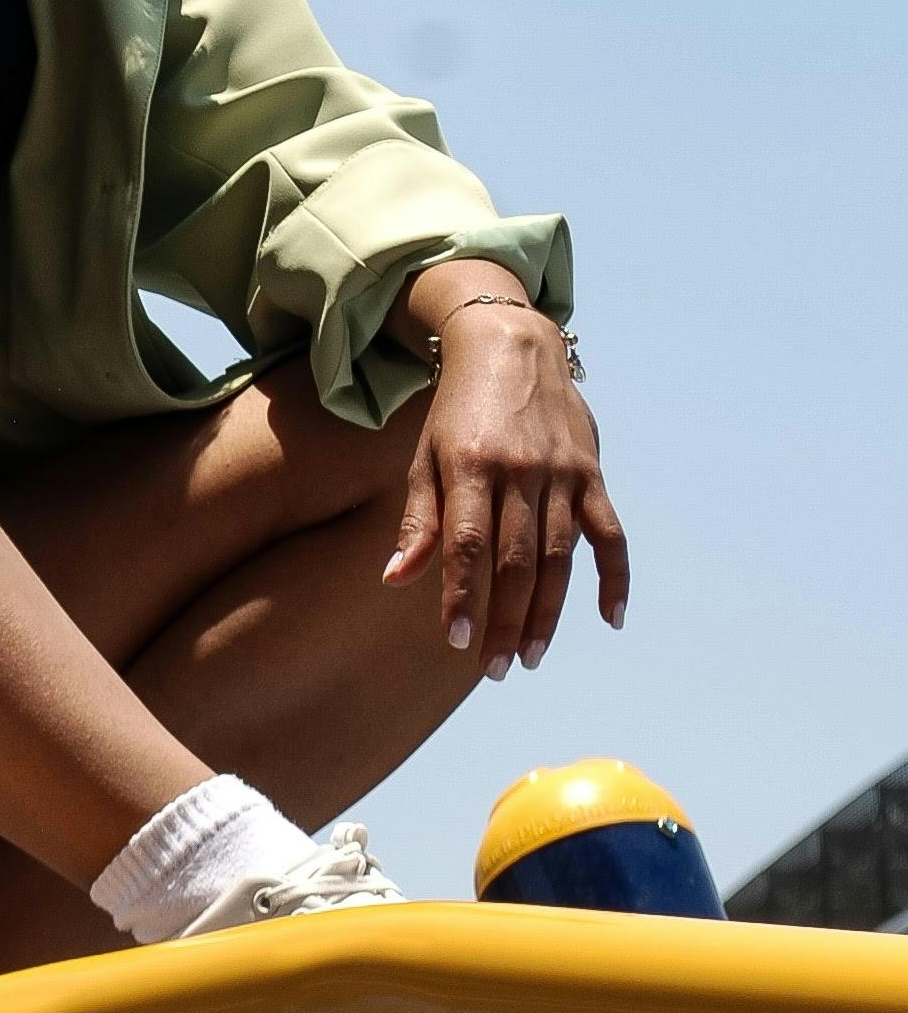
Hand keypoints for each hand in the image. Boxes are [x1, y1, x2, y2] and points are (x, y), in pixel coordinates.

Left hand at [383, 296, 627, 674]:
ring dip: (548, 612)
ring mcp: (561, 473)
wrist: (511, 344)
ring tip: (532, 656)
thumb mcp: (426, 456)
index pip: (467, 545)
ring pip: (559, 557)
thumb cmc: (457, 410)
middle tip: (496, 668)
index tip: (455, 642)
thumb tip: (397, 579)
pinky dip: (614, 577)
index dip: (462, 596)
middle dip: (506, 620)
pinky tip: (609, 618)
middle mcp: (520, 472)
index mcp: (471, 467)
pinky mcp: (591, 473)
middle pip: (517, 561)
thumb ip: (419, 521)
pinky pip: (609, 533)